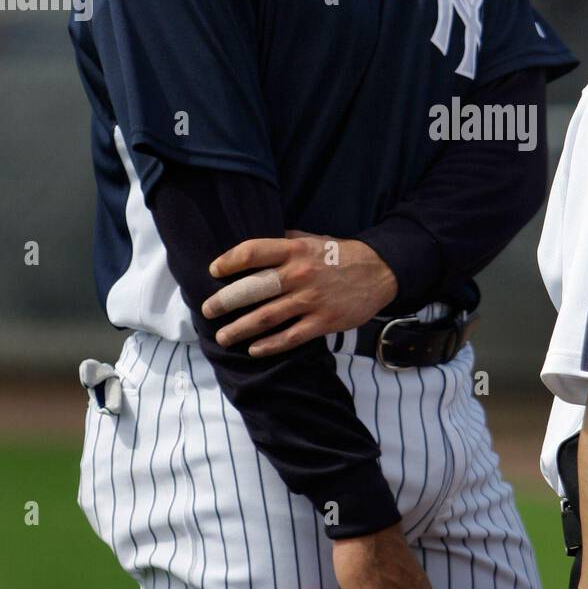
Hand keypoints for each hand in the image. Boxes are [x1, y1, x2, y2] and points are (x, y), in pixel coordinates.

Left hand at [201, 231, 397, 356]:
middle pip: (253, 288)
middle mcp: (299, 274)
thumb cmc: (340, 255)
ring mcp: (311, 300)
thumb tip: (255, 247)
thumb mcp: (313, 239)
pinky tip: (254, 349)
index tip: (214, 271)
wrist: (379, 272)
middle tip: (208, 310)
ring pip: (266, 317)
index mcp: (294, 250)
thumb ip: (285, 242)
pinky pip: (290, 337)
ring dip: (240, 329)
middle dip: (225, 302)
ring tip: (223, 336)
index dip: (229, 261)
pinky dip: (270, 345)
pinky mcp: (323, 322)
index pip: (252, 252)